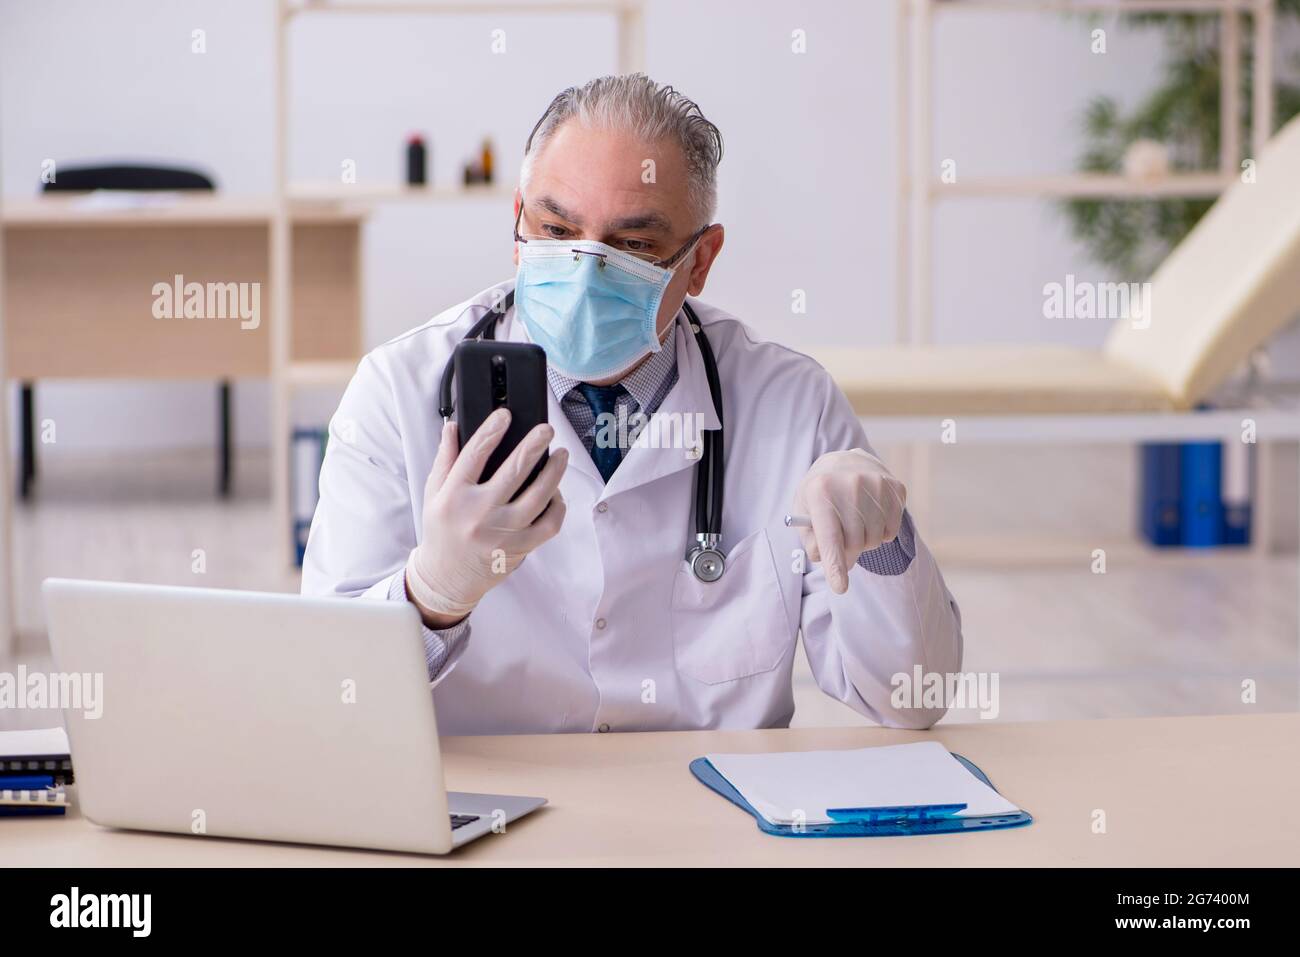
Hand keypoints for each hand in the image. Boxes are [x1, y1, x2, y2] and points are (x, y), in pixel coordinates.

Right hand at [405, 408, 567, 626]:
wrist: (448, 578)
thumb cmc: (442, 532)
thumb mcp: (434, 494)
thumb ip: (446, 459)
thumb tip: (453, 426)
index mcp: (454, 497)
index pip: (474, 455)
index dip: (491, 431)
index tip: (505, 415)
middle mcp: (479, 514)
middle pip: (514, 471)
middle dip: (534, 445)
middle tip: (546, 430)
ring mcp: (502, 532)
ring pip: (539, 496)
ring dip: (555, 472)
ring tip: (561, 455)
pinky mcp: (521, 547)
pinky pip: (549, 523)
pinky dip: (557, 506)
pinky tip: (556, 492)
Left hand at [791, 448, 905, 594]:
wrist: (843, 461)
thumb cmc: (819, 494)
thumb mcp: (803, 513)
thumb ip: (811, 541)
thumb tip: (828, 561)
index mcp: (820, 492)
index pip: (830, 537)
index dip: (835, 565)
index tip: (840, 587)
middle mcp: (850, 485)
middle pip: (855, 544)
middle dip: (848, 553)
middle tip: (841, 544)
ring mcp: (876, 485)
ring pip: (875, 540)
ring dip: (864, 542)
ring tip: (854, 523)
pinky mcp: (895, 487)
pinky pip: (891, 531)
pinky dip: (881, 533)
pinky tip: (869, 515)